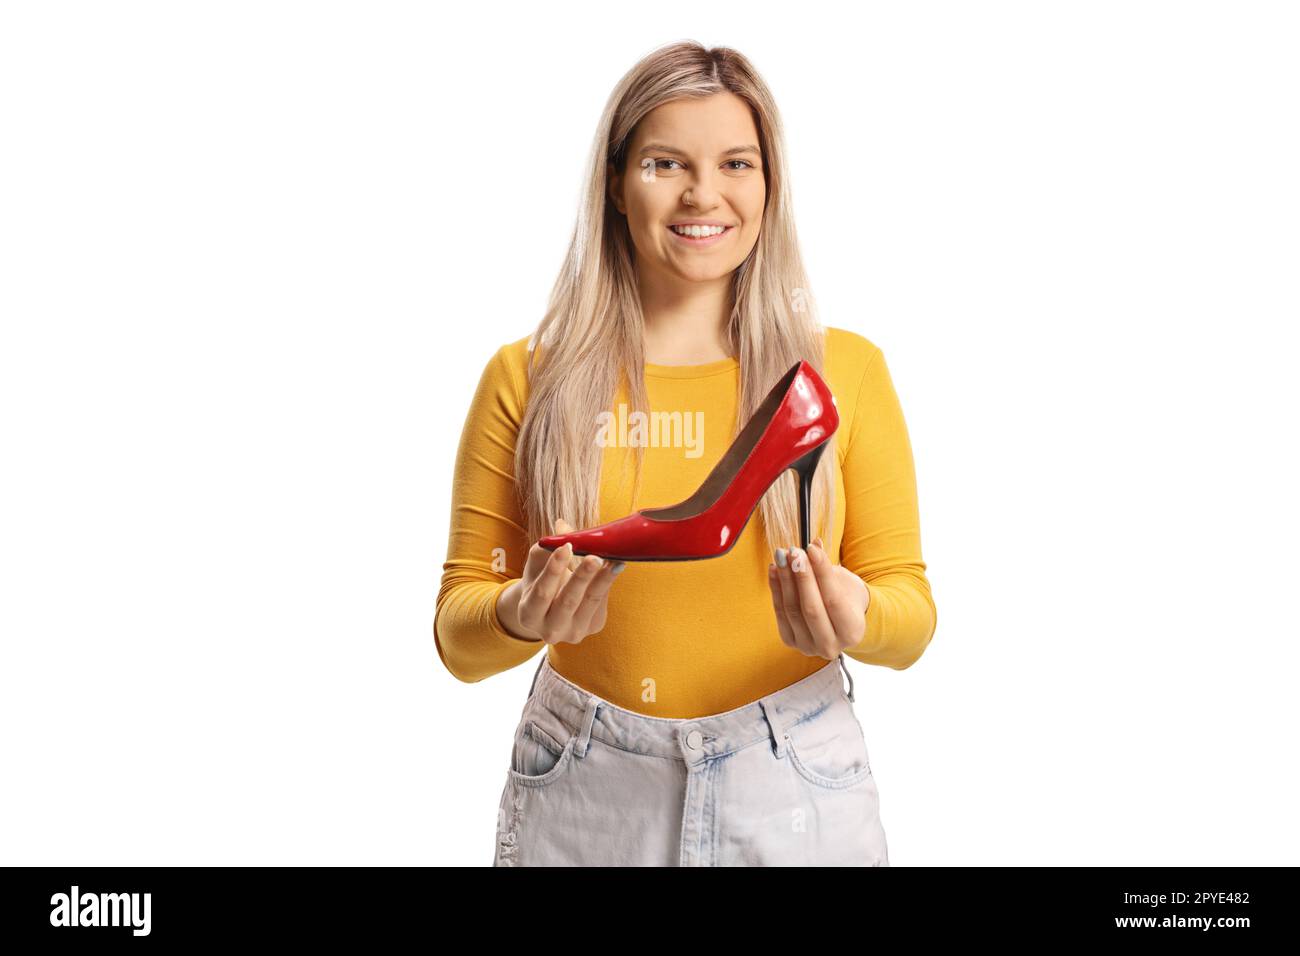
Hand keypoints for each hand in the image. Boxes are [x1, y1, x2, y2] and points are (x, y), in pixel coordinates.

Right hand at [497, 518, 626, 643]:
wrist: (550, 609)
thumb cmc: (541, 581)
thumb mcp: (537, 566)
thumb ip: (546, 548)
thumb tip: (562, 526)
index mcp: (529, 614)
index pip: (542, 592)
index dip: (553, 569)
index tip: (566, 547)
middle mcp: (550, 630)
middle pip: (567, 601)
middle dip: (582, 577)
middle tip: (594, 557)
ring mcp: (574, 632)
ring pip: (590, 602)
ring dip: (603, 579)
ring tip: (614, 561)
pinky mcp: (594, 626)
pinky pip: (602, 602)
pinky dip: (608, 582)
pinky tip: (616, 566)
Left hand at [768, 537, 870, 658]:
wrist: (840, 619)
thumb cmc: (845, 597)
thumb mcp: (843, 581)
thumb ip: (827, 567)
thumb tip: (813, 545)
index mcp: (852, 632)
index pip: (834, 600)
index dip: (821, 572)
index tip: (811, 549)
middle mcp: (831, 645)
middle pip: (811, 608)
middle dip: (801, 576)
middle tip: (793, 552)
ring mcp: (808, 647)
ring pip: (792, 610)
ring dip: (785, 579)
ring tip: (782, 556)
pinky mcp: (790, 641)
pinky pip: (780, 612)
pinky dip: (776, 589)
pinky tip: (775, 569)